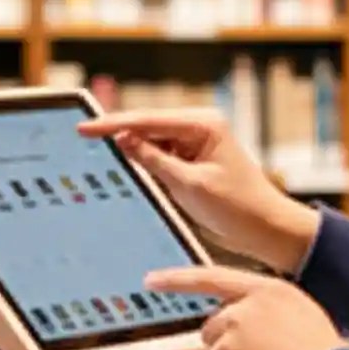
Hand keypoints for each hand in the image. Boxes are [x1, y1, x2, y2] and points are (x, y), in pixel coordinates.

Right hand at [78, 108, 319, 273]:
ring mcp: (195, 142)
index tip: (84, 128)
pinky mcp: (192, 159)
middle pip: (147, 125)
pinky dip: (143, 161)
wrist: (266, 229)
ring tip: (97, 151)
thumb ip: (152, 159)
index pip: (148, 120)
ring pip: (150, 140)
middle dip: (117, 132)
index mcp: (203, 125)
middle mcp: (199, 127)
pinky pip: (159, 154)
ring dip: (130, 148)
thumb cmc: (238, 207)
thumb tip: (121, 139)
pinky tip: (124, 164)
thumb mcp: (188, 184)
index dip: (112, 124)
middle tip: (81, 136)